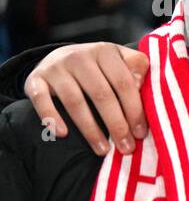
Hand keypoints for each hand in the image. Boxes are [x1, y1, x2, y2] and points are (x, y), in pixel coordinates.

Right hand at [25, 43, 150, 154]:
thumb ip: (137, 68)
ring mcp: (55, 68)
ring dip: (90, 129)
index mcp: (104, 51)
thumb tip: (141, 85)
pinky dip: (51, 117)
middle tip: (126, 147)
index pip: (123, 83)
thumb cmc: (100, 66)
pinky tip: (63, 134)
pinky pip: (41, 100)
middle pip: (101, 94)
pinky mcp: (35, 79)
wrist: (61, 56)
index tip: (141, 133)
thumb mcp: (121, 60)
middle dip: (116, 124)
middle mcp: (79, 57)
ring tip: (103, 149)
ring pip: (74, 101)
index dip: (134, 110)